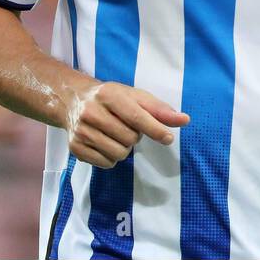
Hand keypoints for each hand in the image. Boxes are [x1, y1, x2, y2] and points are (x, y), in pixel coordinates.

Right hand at [65, 79, 189, 169]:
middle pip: (130, 139)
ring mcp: (81, 131)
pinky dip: (111, 157)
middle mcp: (92, 112)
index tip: (168, 138)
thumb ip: (160, 109)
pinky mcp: (75, 148)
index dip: (155, 129)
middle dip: (134, 136)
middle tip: (126, 126)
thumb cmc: (112, 99)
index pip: (136, 116)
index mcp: (109, 95)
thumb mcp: (135, 97)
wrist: (74, 100)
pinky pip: (106, 164)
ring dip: (124, 148)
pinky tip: (105, 143)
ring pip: (119, 154)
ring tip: (116, 135)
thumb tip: (184, 120)